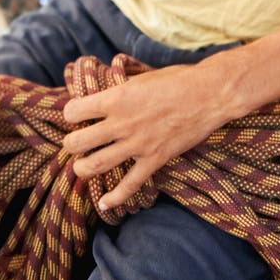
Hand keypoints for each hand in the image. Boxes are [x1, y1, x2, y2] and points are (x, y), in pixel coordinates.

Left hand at [62, 60, 230, 211]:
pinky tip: (104, 202)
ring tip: (80, 167)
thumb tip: (104, 93)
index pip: (75, 111)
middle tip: (74, 143)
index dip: (70, 113)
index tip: (75, 114)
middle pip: (79, 142)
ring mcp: (137, 144)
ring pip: (96, 165)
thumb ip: (120, 90)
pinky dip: (114, 197)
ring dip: (82, 168)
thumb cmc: (176, 79)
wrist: (208, 94)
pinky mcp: (154, 159)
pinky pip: (129, 185)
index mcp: (116, 98)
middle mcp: (122, 123)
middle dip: (71, 144)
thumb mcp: (141, 77)